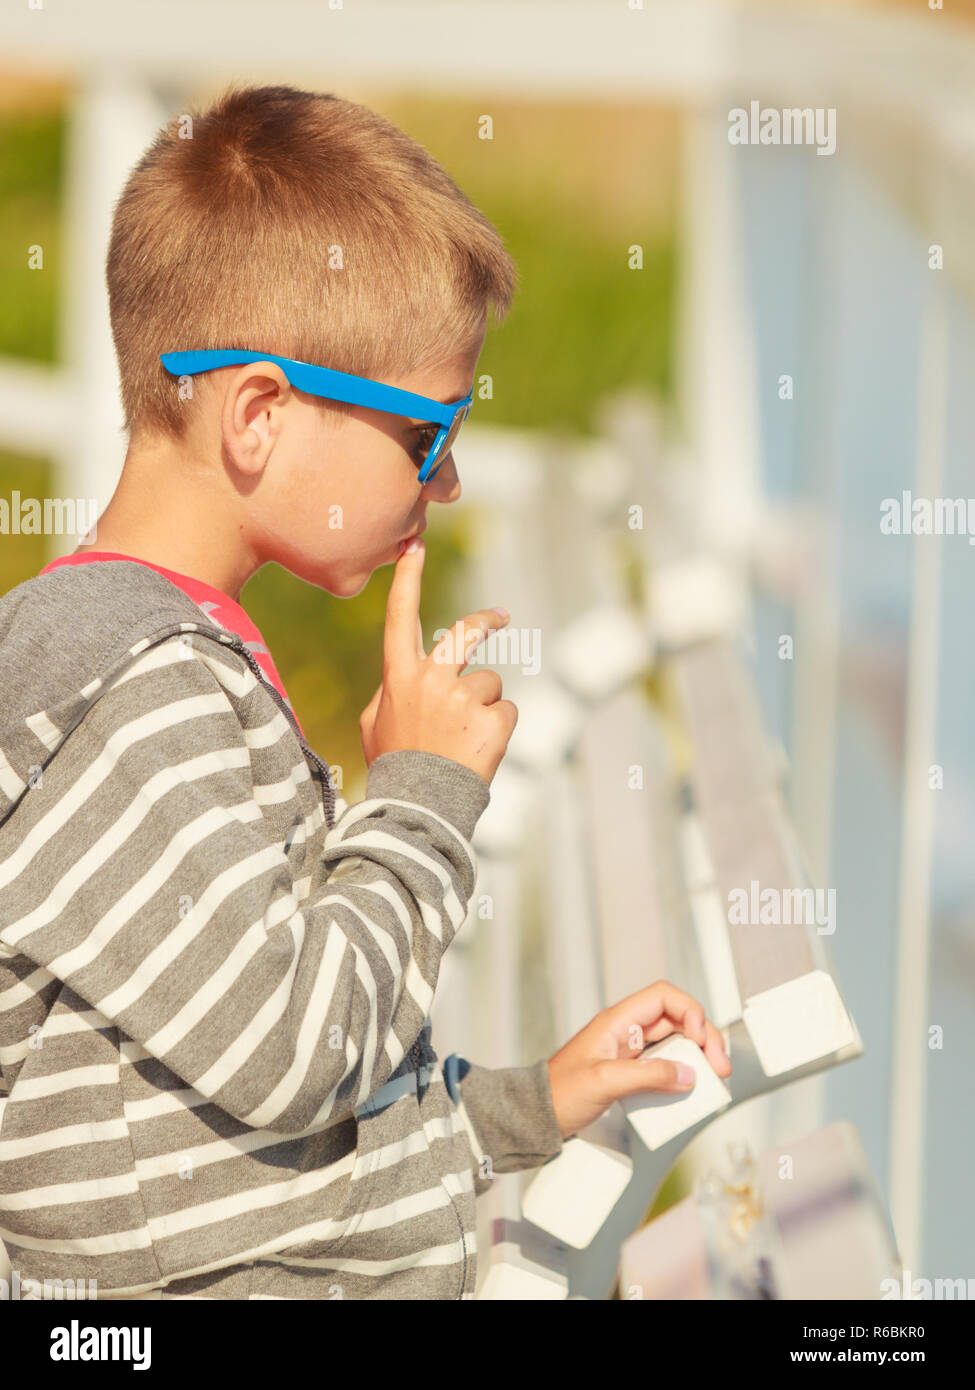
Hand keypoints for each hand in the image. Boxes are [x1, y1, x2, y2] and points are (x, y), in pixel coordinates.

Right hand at [359, 536, 517, 784]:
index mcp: (399, 676)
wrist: (419, 807)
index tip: (414, 545)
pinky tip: (479, 750)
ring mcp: (463, 697)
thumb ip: (391, 692)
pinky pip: (507, 711)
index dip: (407, 578)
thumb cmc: (394, 766)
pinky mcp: (492, 718)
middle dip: (485, 620)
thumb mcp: (374, 725)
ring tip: (464, 740)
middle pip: (465, 633)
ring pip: (490, 683)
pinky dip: (499, 729)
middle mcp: (431, 678)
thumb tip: (405, 679)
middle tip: (501, 617)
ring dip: (484, 707)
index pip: (401, 617)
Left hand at [546, 981, 731, 1140]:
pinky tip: (688, 1090)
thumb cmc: (560, 1094)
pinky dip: (681, 1073)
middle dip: (704, 1038)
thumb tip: (688, 1075)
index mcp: (617, 1021)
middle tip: (719, 1068)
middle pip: (676, 1020)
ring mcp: (629, 1052)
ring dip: (697, 1056)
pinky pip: (664, 1065)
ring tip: (712, 1079)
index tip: (701, 1039)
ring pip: (674, 1043)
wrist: (537, 1115)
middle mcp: (626, 1031)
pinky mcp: (630, 1072)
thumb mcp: (604, 1082)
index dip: (689, 1011)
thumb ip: (648, 1075)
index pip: (663, 997)